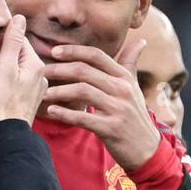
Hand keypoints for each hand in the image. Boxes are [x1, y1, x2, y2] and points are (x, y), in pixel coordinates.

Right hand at [0, 15, 46, 126]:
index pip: (20, 39)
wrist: (8, 131)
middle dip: (0, 50)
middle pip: (18, 53)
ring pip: (15, 67)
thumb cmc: (3, 99)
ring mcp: (34, 87)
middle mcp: (39, 74)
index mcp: (36, 64)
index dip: (3, 34)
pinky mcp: (27, 97)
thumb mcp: (5, 66)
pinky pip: (15, 80)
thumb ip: (12, 42)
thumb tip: (19, 18)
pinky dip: (3, 75)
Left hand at [41, 39, 161, 171]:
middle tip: (43, 72)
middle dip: (60, 69)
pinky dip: (65, 113)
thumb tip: (140, 40)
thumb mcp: (135, 88)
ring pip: (82, 91)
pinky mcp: (111, 128)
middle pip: (85, 71)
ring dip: (60, 91)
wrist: (147, 149)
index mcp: (125, 78)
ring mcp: (118, 109)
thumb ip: (130, 64)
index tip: (54, 51)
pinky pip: (83, 117)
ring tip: (44, 93)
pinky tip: (52, 111)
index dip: (74, 51)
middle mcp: (123, 90)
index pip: (97, 56)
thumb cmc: (136, 116)